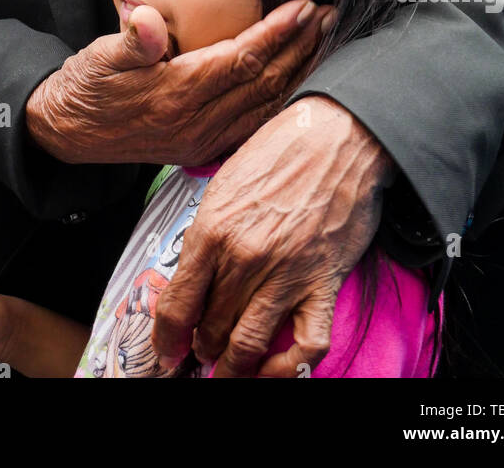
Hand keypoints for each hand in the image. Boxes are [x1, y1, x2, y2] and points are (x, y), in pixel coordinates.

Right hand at [26, 0, 332, 167]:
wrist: (69, 131)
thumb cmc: (88, 86)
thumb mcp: (100, 56)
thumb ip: (131, 38)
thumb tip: (147, 20)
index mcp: (175, 94)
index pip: (240, 60)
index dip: (276, 33)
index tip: (304, 7)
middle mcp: (195, 121)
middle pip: (263, 82)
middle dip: (300, 47)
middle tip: (329, 16)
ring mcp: (202, 139)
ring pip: (266, 105)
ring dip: (299, 71)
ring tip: (325, 40)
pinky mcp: (203, 146)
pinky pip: (255, 123)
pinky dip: (282, 100)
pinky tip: (299, 81)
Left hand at [152, 96, 395, 376]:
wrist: (337, 134)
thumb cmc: (278, 152)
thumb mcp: (224, 184)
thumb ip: (206, 233)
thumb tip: (191, 277)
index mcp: (211, 230)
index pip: (176, 305)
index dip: (166, 339)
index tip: (167, 351)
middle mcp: (244, 258)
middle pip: (210, 328)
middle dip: (201, 350)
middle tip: (202, 353)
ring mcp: (285, 274)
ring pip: (247, 345)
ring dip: (233, 368)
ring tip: (228, 371)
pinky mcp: (322, 283)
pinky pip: (306, 346)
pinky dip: (289, 370)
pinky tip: (275, 370)